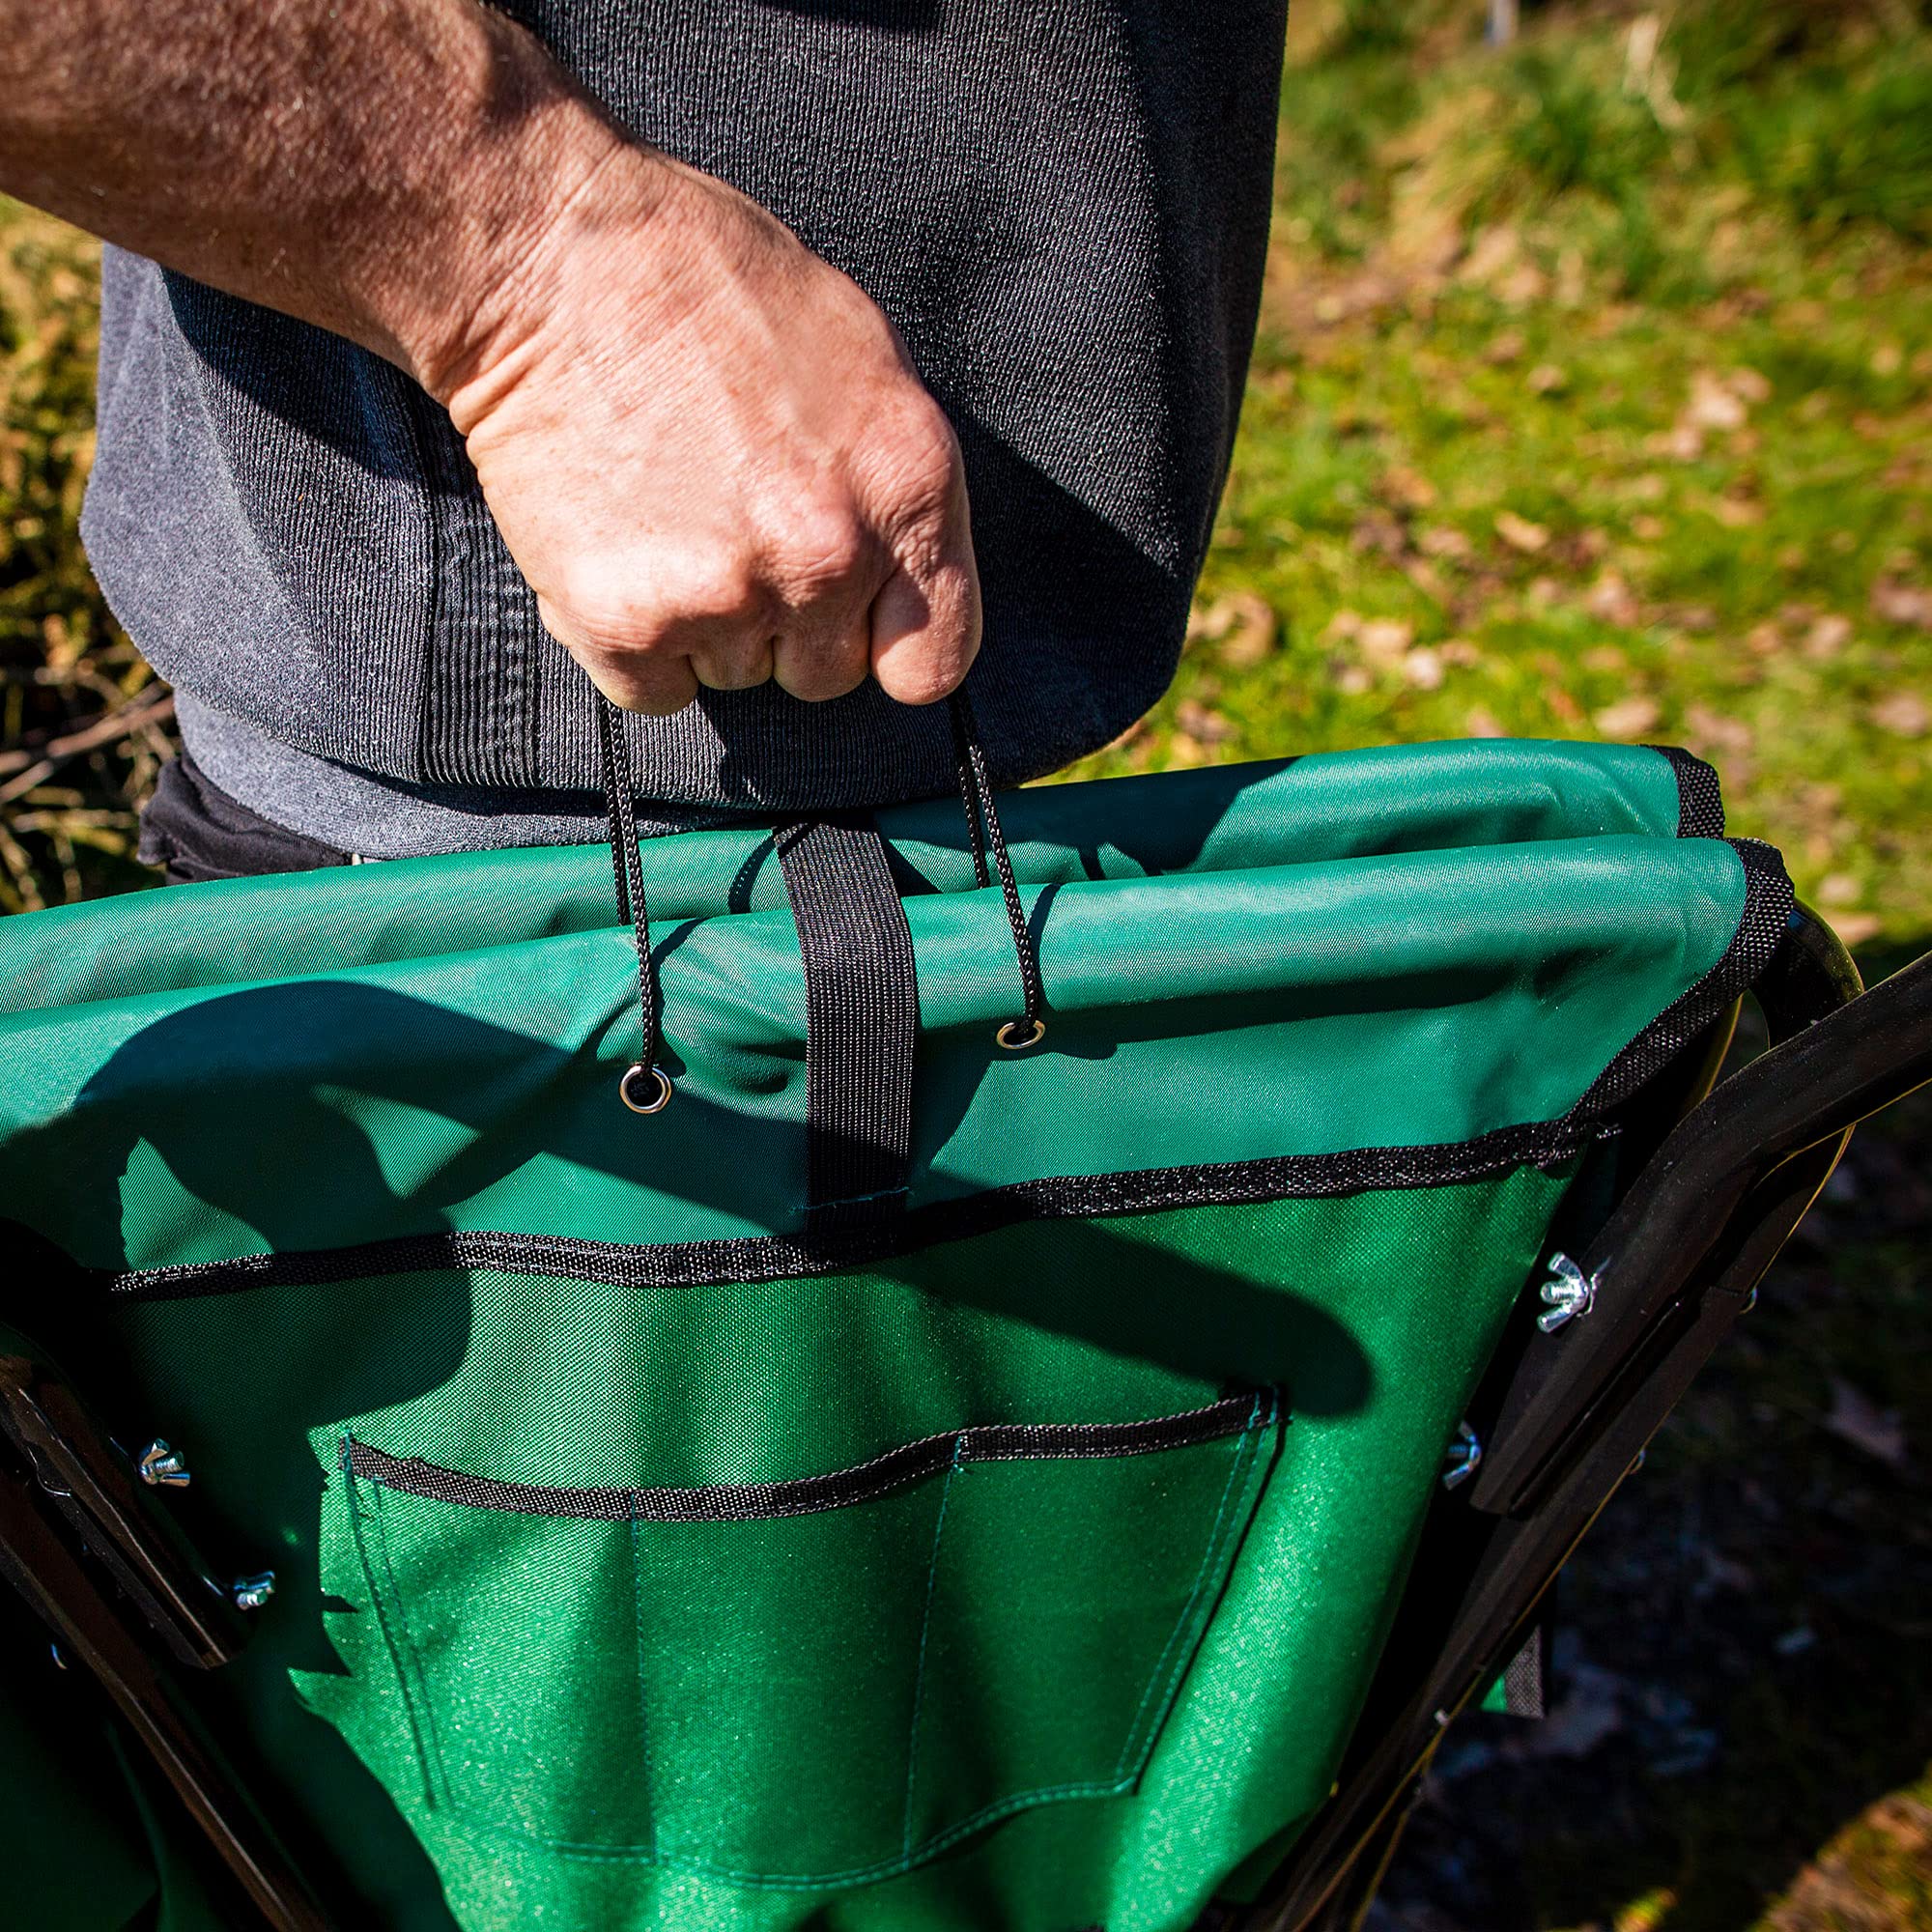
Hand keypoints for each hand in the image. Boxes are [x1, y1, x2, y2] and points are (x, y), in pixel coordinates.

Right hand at [426, 143, 981, 715]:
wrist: (547, 263)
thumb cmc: (701, 283)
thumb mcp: (858, 355)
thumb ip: (891, 483)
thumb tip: (902, 568)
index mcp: (907, 488)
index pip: (934, 659)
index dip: (889, 645)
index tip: (857, 626)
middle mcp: (829, 555)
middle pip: (826, 676)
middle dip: (786, 626)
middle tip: (732, 529)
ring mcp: (727, 595)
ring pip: (735, 676)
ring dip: (703, 622)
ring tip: (668, 513)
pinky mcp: (626, 621)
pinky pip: (653, 689)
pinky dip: (631, 639)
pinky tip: (619, 547)